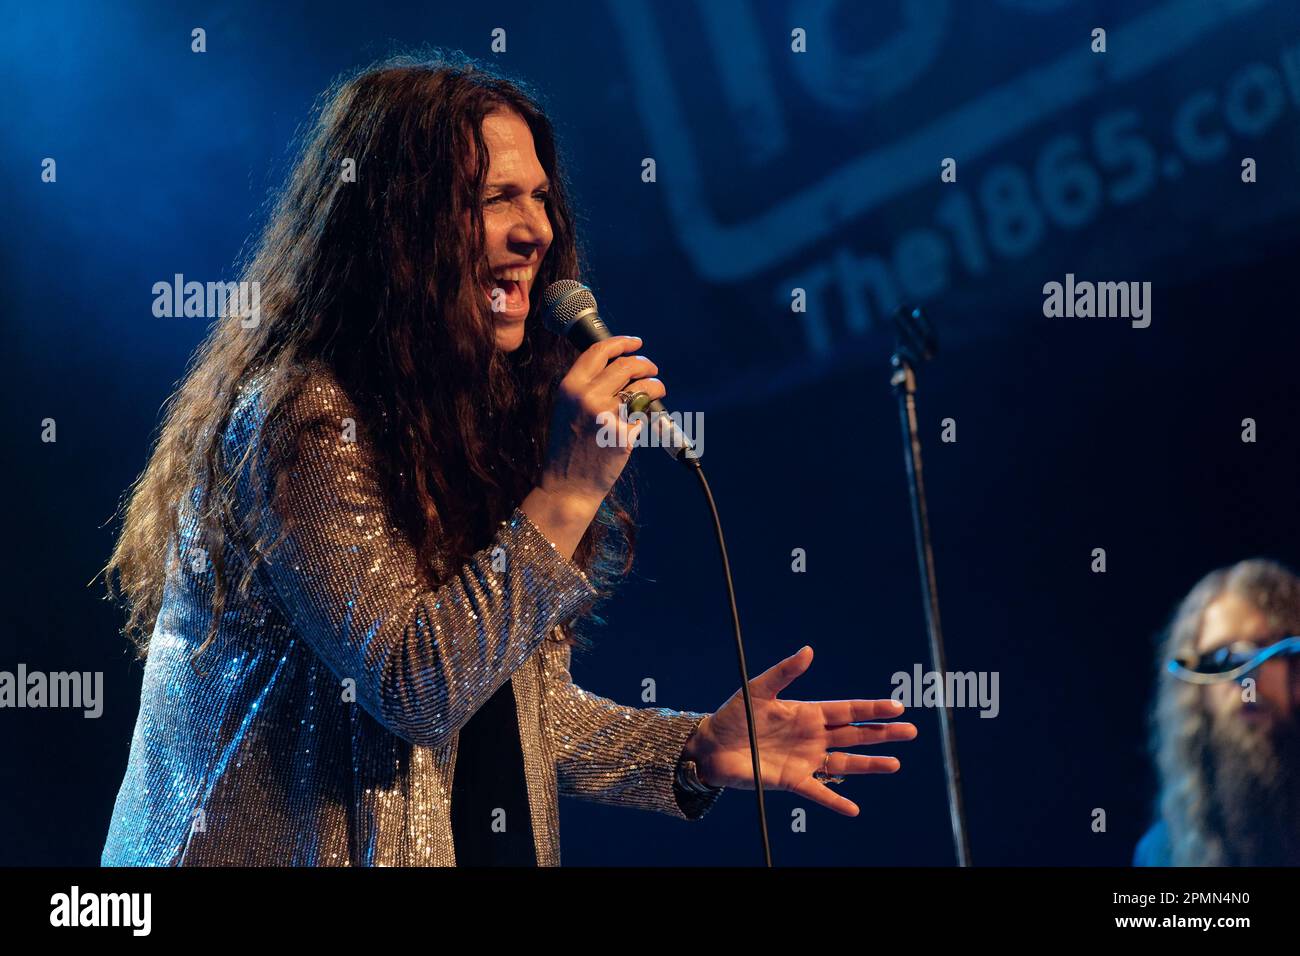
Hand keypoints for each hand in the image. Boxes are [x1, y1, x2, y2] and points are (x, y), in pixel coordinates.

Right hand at [539, 334, 665, 504]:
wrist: (567, 486)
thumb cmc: (568, 450)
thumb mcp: (566, 409)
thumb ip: (585, 387)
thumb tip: (616, 369)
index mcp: (569, 386)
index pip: (599, 351)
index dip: (622, 343)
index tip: (636, 342)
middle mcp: (586, 396)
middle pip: (626, 365)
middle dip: (645, 364)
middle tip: (652, 370)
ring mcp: (606, 415)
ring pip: (643, 387)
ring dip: (657, 385)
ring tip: (658, 391)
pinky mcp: (623, 434)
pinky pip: (644, 416)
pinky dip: (648, 417)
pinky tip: (643, 423)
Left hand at [683, 646, 917, 816]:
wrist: (710, 746)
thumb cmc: (734, 715)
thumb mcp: (758, 690)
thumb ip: (784, 672)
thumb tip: (808, 650)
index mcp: (807, 713)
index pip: (847, 710)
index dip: (871, 708)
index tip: (897, 706)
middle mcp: (812, 737)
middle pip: (854, 735)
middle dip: (882, 733)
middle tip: (911, 731)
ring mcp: (805, 760)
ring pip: (845, 762)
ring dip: (869, 764)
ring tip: (895, 764)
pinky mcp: (792, 781)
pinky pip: (818, 791)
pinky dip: (835, 800)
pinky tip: (853, 809)